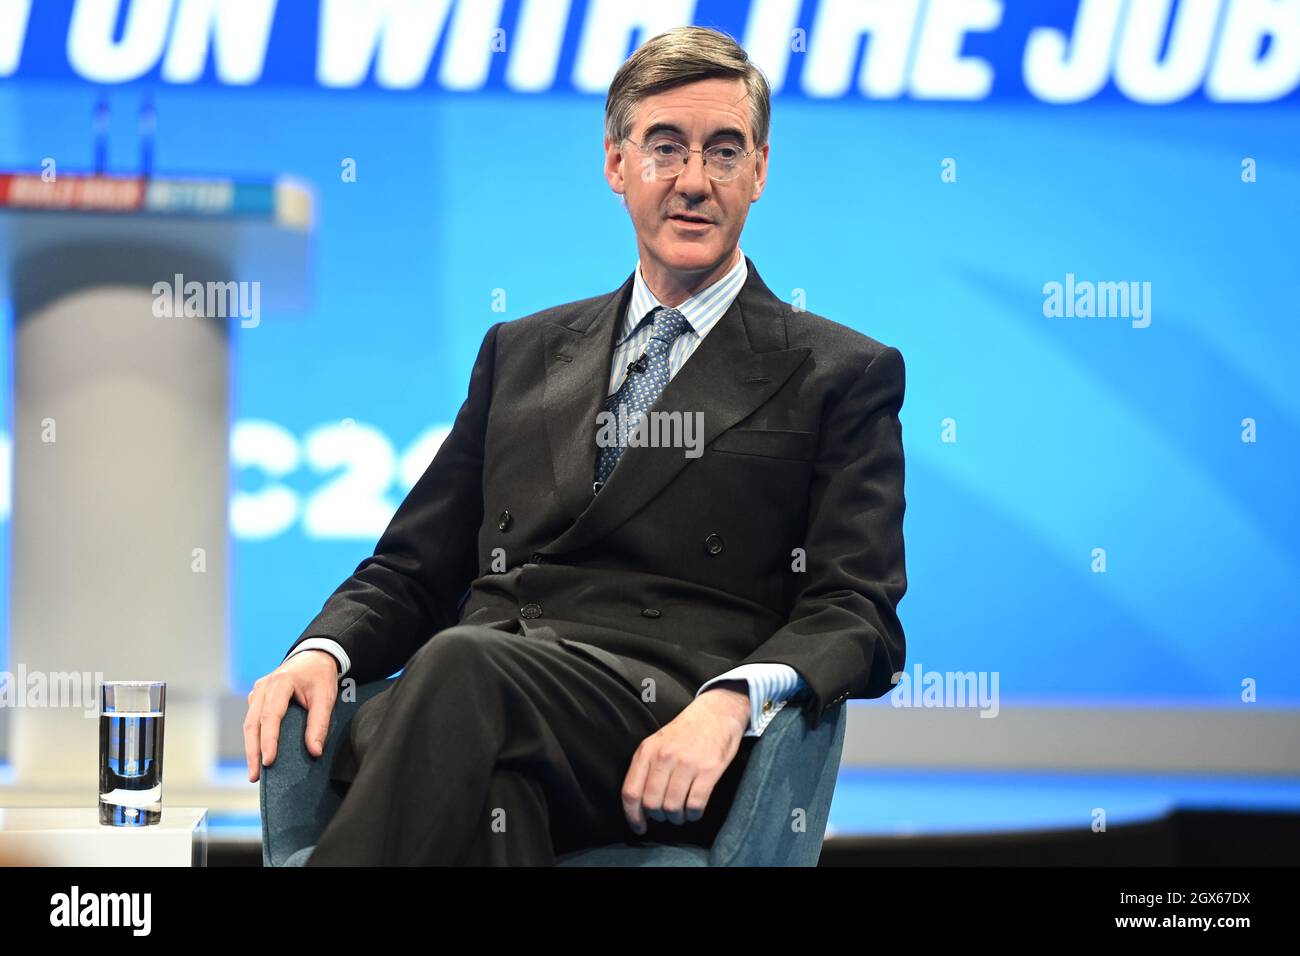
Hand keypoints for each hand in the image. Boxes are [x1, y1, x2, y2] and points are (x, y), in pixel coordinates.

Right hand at [243, 650, 339, 782]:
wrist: (314, 656)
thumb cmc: (320, 676)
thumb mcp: (326, 697)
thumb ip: (319, 723)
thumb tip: (315, 752)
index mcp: (281, 682)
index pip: (270, 716)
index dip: (268, 741)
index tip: (268, 762)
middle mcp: (264, 687)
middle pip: (253, 723)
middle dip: (253, 752)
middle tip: (254, 776)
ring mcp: (258, 691)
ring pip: (249, 723)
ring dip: (251, 748)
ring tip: (254, 772)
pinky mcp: (257, 698)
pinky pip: (252, 720)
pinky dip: (254, 738)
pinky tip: (258, 754)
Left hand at [621, 681, 749, 834]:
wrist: (716, 712)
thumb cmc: (685, 731)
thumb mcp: (657, 742)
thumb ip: (646, 768)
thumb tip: (639, 804)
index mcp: (647, 751)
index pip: (631, 792)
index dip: (632, 816)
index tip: (639, 827)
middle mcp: (664, 757)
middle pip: (652, 804)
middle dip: (659, 816)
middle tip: (666, 815)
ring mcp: (687, 763)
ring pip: (672, 807)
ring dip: (676, 817)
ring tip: (681, 813)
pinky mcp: (709, 770)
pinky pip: (695, 804)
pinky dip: (693, 814)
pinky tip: (694, 811)